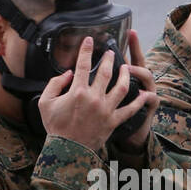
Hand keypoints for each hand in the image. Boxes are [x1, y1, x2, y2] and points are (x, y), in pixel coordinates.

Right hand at [39, 36, 149, 151]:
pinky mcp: (113, 121)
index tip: (89, 39)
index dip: (85, 50)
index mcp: (77, 92)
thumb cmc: (55, 127)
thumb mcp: (45, 103)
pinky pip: (129, 110)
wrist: (67, 150)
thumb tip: (68, 74)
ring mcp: (105, 109)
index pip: (82, 65)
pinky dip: (139, 102)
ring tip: (126, 68)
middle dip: (108, 59)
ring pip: (121, 87)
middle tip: (110, 52)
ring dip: (125, 75)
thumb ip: (54, 84)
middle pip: (105, 72)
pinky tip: (145, 94)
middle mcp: (94, 98)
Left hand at [115, 29, 158, 150]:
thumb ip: (103, 81)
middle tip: (132, 35)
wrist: (131, 135)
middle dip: (136, 48)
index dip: (129, 45)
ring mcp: (145, 93)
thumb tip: (88, 68)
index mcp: (127, 78)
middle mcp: (138, 82)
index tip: (128, 31)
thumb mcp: (110, 94)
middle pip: (139, 61)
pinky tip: (143, 94)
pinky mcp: (148, 107)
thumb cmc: (115, 114)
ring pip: (146, 77)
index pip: (127, 57)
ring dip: (138, 70)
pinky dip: (147, 97)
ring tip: (129, 67)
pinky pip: (150, 99)